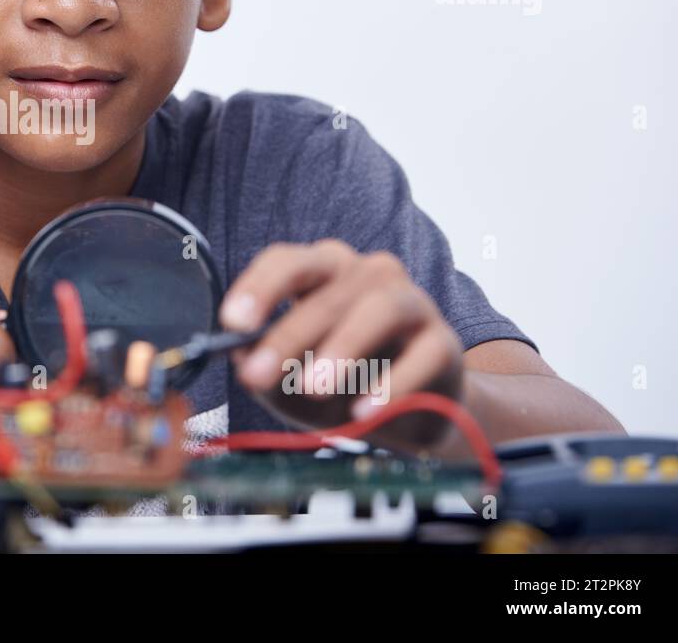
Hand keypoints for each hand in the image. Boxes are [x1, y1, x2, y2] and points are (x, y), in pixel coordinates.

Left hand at [220, 240, 463, 447]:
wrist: (410, 416)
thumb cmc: (339, 384)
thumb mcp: (289, 382)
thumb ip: (266, 368)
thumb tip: (243, 358)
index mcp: (323, 272)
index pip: (287, 260)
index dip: (258, 286)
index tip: (233, 323)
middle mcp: (368, 274)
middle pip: (328, 287)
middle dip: (289, 333)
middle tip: (260, 375)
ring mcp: (412, 303)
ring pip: (380, 307)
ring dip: (343, 346)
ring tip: (313, 388)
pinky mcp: (445, 343)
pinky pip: (424, 354)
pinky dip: (392, 385)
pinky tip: (365, 412)